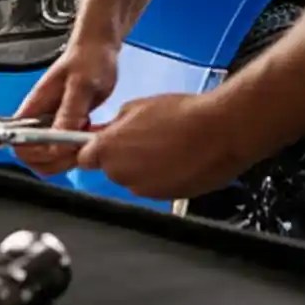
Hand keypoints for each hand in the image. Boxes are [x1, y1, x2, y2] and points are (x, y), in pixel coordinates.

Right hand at [14, 41, 118, 175]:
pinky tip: (91, 138)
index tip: (59, 147)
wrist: (99, 50)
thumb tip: (57, 143)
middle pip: (32, 158)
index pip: (18, 144)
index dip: (36, 153)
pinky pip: (65, 151)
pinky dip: (78, 153)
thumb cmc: (88, 59)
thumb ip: (69, 113)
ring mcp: (52, 125)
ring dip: (67, 159)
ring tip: (86, 142)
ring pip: (49, 159)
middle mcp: (39, 120)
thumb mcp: (81, 85)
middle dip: (54, 162)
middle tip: (77, 150)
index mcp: (33, 109)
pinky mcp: (66, 127)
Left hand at [77, 92, 262, 199]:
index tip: (100, 145)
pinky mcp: (165, 198)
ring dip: (144, 167)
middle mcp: (121, 174)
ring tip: (167, 147)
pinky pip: (155, 187)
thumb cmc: (183, 115)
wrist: (220, 131)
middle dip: (123, 157)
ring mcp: (143, 189)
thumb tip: (111, 130)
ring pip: (134, 179)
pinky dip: (162, 176)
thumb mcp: (138, 106)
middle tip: (145, 139)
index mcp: (108, 149)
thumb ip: (116, 124)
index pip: (84, 158)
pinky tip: (178, 159)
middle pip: (111, 169)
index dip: (93, 150)